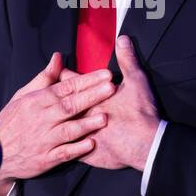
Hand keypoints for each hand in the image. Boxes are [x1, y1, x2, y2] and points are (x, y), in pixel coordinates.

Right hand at [0, 52, 115, 195]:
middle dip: (91, 96)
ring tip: (104, 117)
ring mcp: (43, 140)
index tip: (105, 74)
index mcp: (37, 100)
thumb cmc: (11, 122)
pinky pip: (63, 153)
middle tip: (111, 88)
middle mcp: (41, 118)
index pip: (65, 87)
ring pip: (68, 130)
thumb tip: (58, 57)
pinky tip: (91, 144)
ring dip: (86, 124)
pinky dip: (77, 149)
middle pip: (69, 105)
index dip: (86, 81)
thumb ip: (44, 77)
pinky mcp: (45, 159)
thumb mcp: (23, 95)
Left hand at [61, 36, 160, 171]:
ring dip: (58, 127)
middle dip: (54, 102)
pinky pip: (72, 153)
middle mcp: (83, 117)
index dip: (64, 77)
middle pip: (62, 107)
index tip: (60, 73)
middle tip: (48, 98)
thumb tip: (123, 40)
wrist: (147, 146)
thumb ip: (128, 60)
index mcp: (91, 98)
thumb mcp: (137, 81)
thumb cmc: (141, 113)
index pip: (69, 84)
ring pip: (64, 132)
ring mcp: (85, 137)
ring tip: (52, 123)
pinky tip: (62, 148)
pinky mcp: (90, 155)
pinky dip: (68, 149)